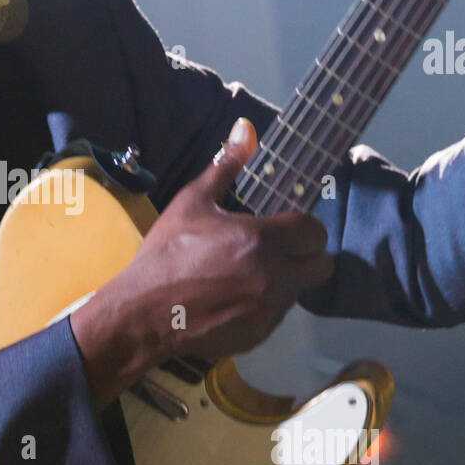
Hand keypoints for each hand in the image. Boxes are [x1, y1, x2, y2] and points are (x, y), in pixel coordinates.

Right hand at [70, 118, 334, 409]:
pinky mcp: (260, 334)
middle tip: (277, 252)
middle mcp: (274, 276)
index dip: (304, 228)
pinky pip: (278, 315)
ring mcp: (269, 309)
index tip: (285, 228)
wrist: (142, 314)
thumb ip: (226, 166)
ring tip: (248, 275)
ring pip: (300, 291)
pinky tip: (233, 299)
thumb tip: (246, 129)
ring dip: (284, 281)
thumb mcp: (192, 202)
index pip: (315, 232)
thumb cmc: (167, 253)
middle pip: (321, 265)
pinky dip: (264, 305)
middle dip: (305, 256)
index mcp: (261, 239)